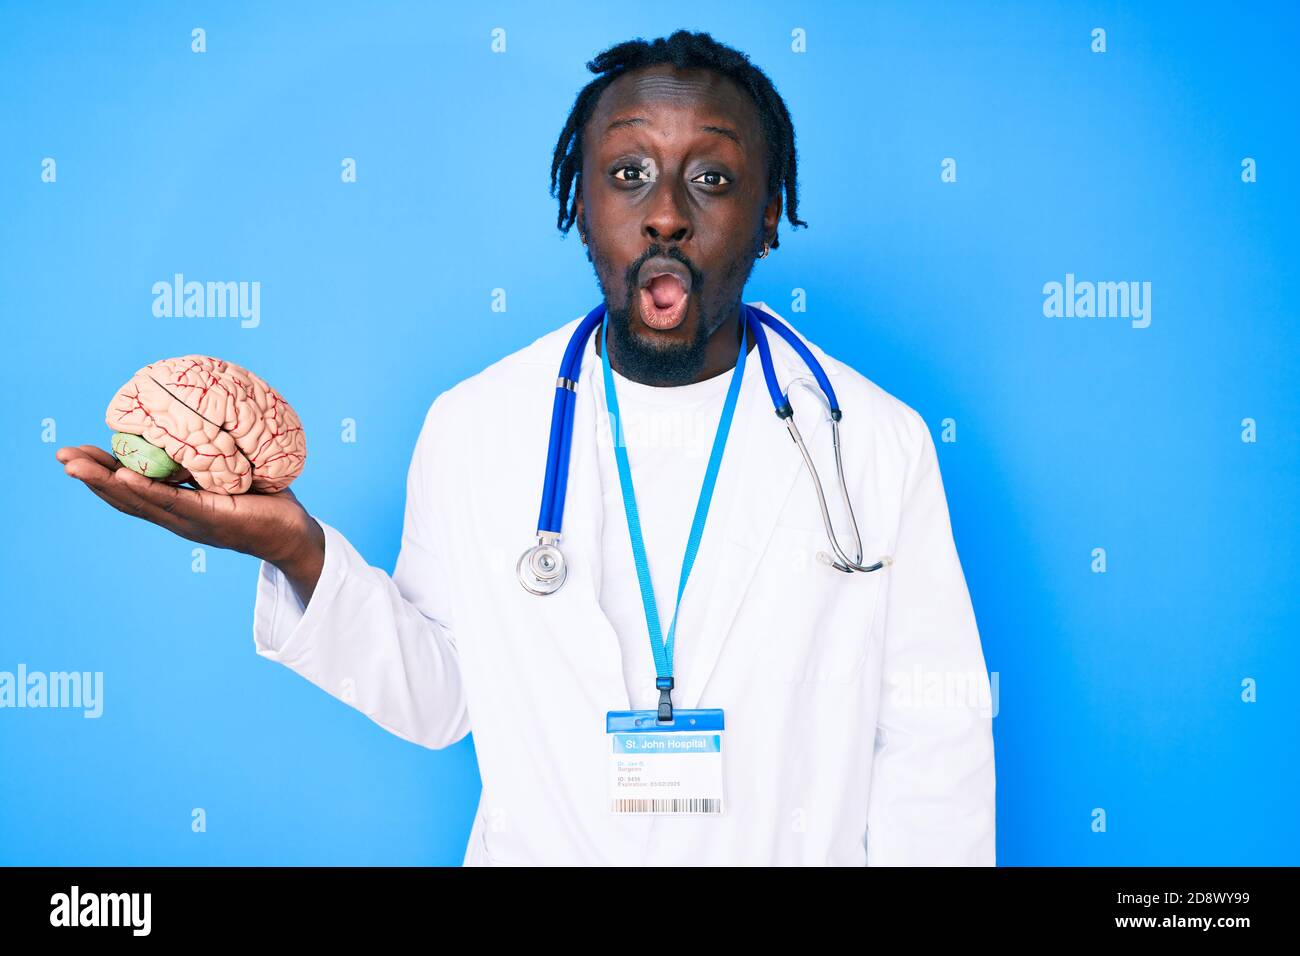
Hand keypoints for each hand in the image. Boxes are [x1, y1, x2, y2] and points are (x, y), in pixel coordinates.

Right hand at [56, 444, 318, 565]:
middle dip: (91, 477)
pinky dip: (146, 490)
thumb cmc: (266, 499)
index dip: (102, 473)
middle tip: (61, 455)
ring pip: (140, 501)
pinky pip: (174, 502)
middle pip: (125, 497)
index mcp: (178, 505)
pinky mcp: (211, 519)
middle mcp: (178, 517)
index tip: (75, 454)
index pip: (133, 488)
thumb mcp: (229, 474)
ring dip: (106, 483)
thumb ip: (208, 457)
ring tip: (77, 466)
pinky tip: (124, 478)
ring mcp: (191, 521)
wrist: (295, 533)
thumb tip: (195, 420)